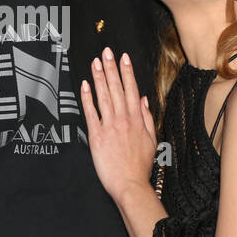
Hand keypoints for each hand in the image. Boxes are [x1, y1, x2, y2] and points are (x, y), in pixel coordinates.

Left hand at [81, 48, 156, 202]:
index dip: (126, 72)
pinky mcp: (97, 135)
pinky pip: (91, 112)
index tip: (123, 58)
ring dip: (99, 77)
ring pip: (103, 96)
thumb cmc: (140, 165)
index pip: (131, 89)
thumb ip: (147, 117)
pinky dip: (87, 98)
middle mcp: (123, 119)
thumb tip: (143, 100)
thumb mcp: (151, 139)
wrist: (129, 184)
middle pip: (116, 88)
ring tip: (95, 62)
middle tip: (106, 52)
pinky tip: (85, 85)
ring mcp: (109, 126)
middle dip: (111, 68)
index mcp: (137, 119)